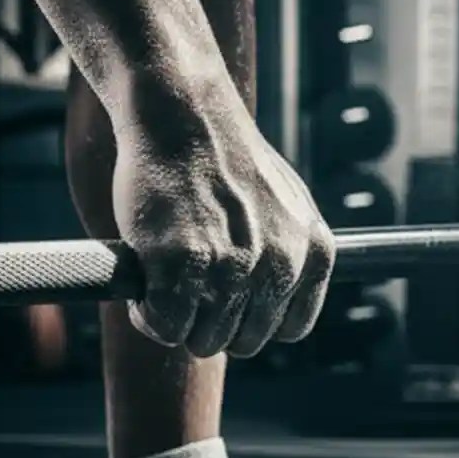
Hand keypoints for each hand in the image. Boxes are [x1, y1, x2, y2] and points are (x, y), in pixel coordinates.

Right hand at [111, 75, 334, 357]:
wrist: (185, 115)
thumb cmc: (226, 156)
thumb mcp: (286, 203)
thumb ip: (290, 252)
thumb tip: (278, 299)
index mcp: (314, 252)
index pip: (290, 329)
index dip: (253, 322)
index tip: (228, 305)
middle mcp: (281, 265)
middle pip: (244, 342)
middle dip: (212, 324)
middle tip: (187, 290)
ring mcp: (233, 267)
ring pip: (203, 340)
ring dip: (177, 320)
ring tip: (164, 281)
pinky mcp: (183, 263)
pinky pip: (164, 326)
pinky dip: (147, 316)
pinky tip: (144, 286)